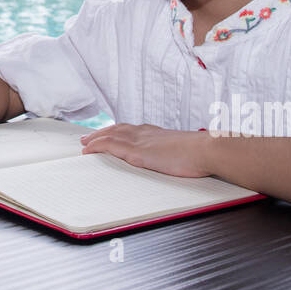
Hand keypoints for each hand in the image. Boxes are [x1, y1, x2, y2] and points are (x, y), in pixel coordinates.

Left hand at [79, 124, 212, 177]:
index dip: (118, 131)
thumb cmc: (201, 154)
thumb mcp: (185, 152)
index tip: (111, 134)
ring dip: (95, 138)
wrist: (205, 150)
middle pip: (117, 129)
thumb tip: (182, 160)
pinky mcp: (136, 151)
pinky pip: (109, 145)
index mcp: (157, 133)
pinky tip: (88, 149)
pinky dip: (97, 145)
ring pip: (110, 135)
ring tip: (84, 143)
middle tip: (89, 137)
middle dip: (102, 132)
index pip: (132, 129)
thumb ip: (178, 153)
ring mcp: (140, 141)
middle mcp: (145, 133)